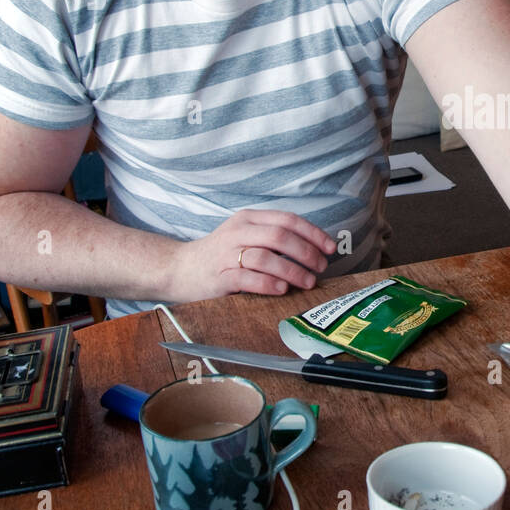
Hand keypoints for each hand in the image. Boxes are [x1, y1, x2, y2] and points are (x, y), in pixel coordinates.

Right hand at [170, 209, 336, 302]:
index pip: (287, 220)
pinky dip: (268, 283)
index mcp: (249, 219)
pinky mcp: (218, 276)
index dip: (313, 233)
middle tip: (320, 268)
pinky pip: (247, 278)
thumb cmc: (220, 256)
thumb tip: (313, 251)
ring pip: (266, 256)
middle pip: (280, 236)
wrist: (179, 269)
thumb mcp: (246, 237)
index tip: (330, 248)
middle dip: (306, 252)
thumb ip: (273, 239)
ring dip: (292, 270)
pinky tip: (282, 290)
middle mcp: (238, 232)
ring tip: (307, 282)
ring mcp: (226, 253)